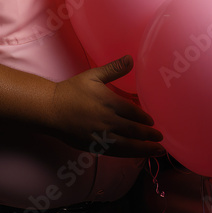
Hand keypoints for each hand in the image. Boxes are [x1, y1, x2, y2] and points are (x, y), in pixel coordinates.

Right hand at [49, 56, 164, 157]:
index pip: (132, 113)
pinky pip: (114, 152)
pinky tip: (134, 155)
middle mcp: (106, 121)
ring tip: (156, 151)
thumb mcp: (93, 76)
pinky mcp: (92, 146)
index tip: (153, 121)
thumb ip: (113, 69)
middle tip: (160, 138)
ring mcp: (99, 136)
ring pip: (126, 145)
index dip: (144, 118)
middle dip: (148, 136)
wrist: (51, 110)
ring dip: (143, 149)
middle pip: (133, 131)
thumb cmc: (72, 91)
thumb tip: (131, 58)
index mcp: (108, 102)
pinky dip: (127, 154)